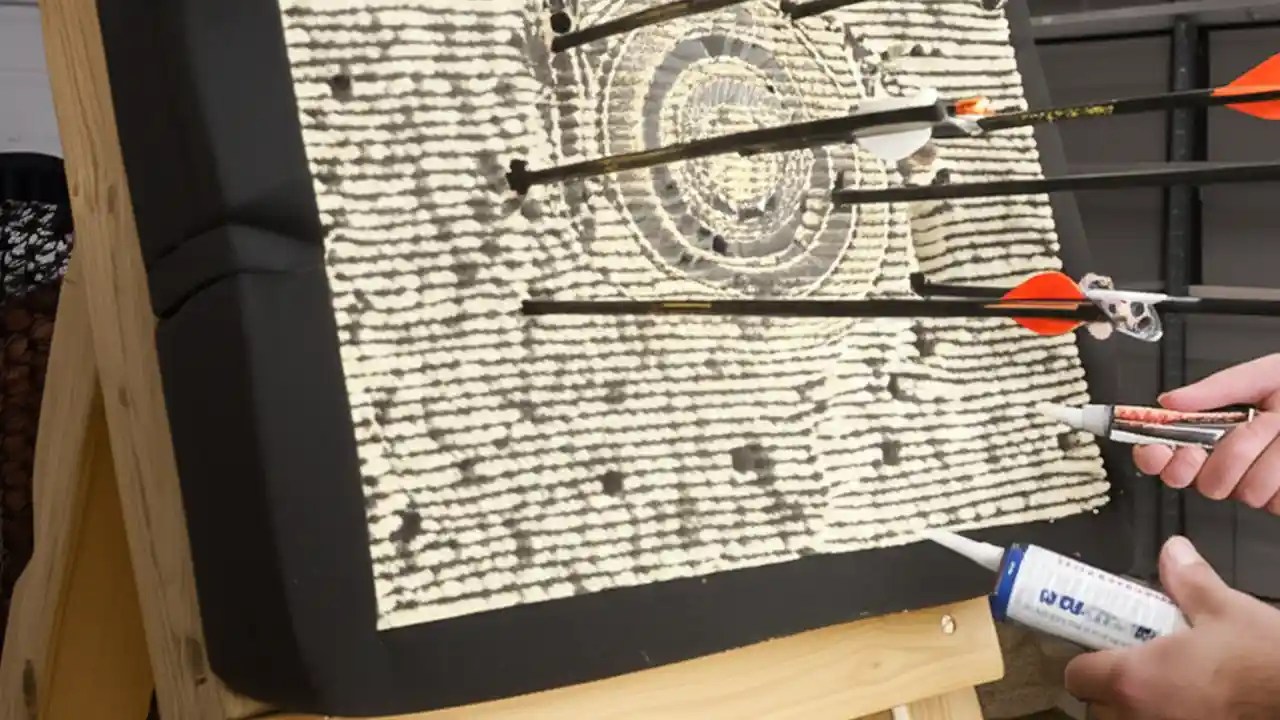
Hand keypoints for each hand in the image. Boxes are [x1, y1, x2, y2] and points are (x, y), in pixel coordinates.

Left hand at [1064, 537, 1279, 719]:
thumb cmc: (1264, 659)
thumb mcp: (1224, 609)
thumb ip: (1188, 581)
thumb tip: (1173, 552)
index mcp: (1135, 680)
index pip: (1077, 677)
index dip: (1086, 660)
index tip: (1103, 647)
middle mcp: (1142, 718)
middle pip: (1098, 707)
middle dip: (1110, 688)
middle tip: (1135, 665)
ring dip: (1137, 708)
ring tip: (1166, 687)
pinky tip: (1195, 705)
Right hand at [1133, 354, 1279, 512]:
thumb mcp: (1269, 375)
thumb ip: (1219, 387)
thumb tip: (1169, 402)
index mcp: (1217, 433)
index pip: (1165, 456)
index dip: (1156, 457)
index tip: (1160, 450)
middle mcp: (1234, 465)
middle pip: (1206, 482)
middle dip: (1231, 453)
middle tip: (1251, 427)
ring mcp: (1262, 487)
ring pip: (1247, 491)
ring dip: (1274, 457)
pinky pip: (1277, 501)